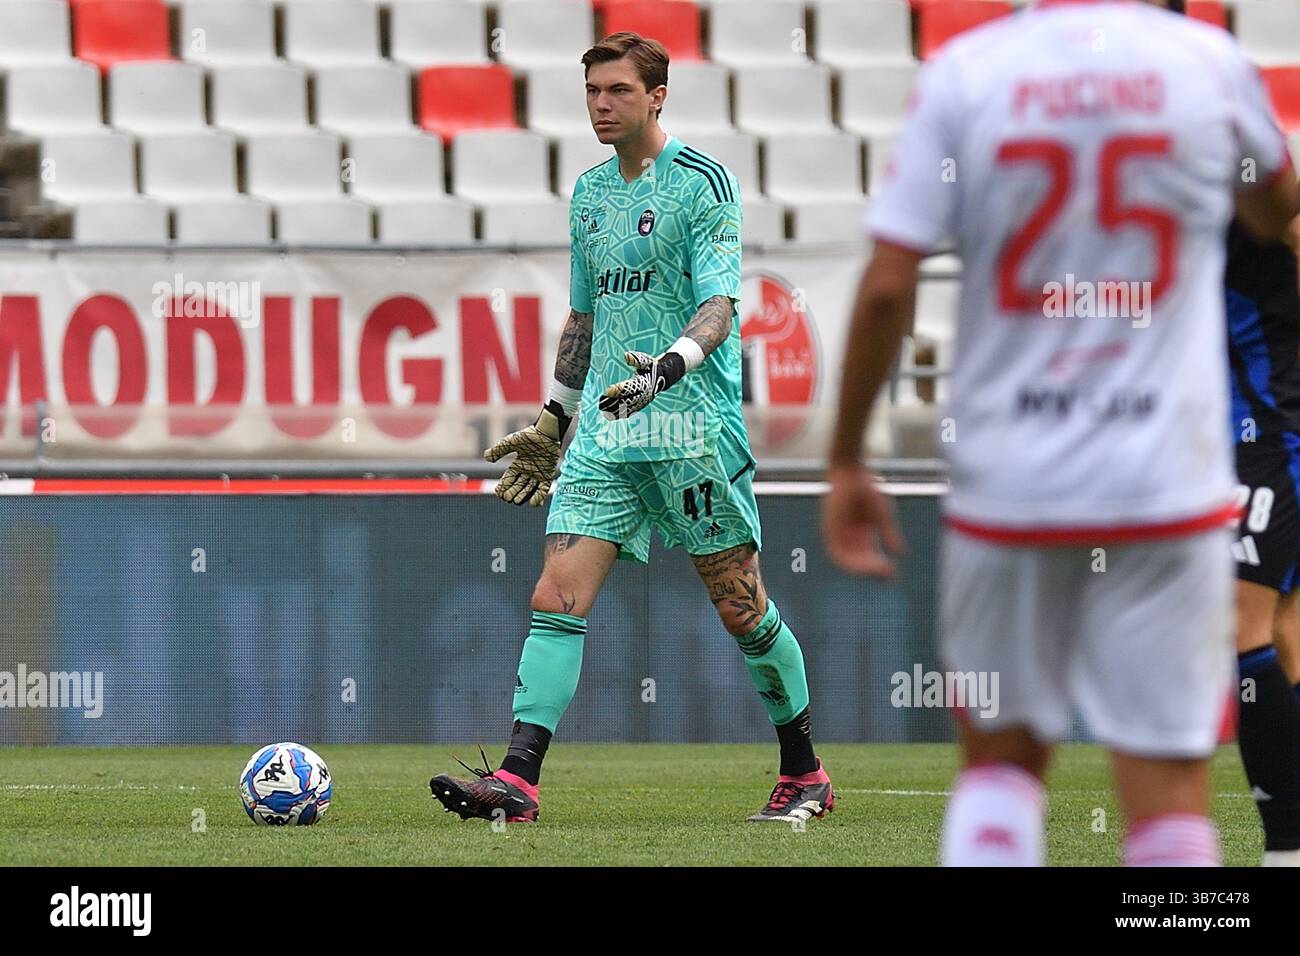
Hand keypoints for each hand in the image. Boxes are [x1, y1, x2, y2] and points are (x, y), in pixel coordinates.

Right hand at [483, 406, 566, 506]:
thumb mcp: (510, 443)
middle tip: (508, 498)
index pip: (508, 479)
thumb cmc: (529, 436)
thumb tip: (486, 458)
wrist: (547, 433)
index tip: (499, 493)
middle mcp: (527, 471)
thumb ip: (498, 450)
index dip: (503, 487)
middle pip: (518, 486)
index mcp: (517, 465)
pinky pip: (543, 489)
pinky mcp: (548, 474)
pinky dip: (539, 497)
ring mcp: (538, 473)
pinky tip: (533, 503)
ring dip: (523, 496)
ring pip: (529, 489)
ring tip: (516, 501)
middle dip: (512, 493)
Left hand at [598, 350, 682, 419]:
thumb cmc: (651, 368)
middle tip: (602, 403)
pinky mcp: (640, 406)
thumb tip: (626, 355)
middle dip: (615, 402)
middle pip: (628, 400)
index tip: (608, 390)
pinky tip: (609, 415)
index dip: (620, 389)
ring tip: (603, 409)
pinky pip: (630, 411)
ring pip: (628, 408)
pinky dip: (620, 414)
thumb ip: (637, 359)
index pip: (631, 387)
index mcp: (644, 383)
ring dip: (616, 409)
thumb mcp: (646, 361)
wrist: (662, 378)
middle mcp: (644, 394)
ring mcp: (642, 402)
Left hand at [821, 462, 905, 577]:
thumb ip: (889, 534)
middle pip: (860, 561)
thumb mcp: (883, 515)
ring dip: (862, 569)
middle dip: (873, 570)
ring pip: (848, 560)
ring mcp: (838, 534)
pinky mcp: (829, 529)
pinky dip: (848, 562)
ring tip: (878, 571)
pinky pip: (836, 552)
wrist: (851, 471)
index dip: (879, 568)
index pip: (869, 557)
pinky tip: (860, 567)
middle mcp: (849, 537)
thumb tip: (901, 554)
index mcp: (862, 534)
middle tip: (887, 575)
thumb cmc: (867, 488)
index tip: (893, 574)